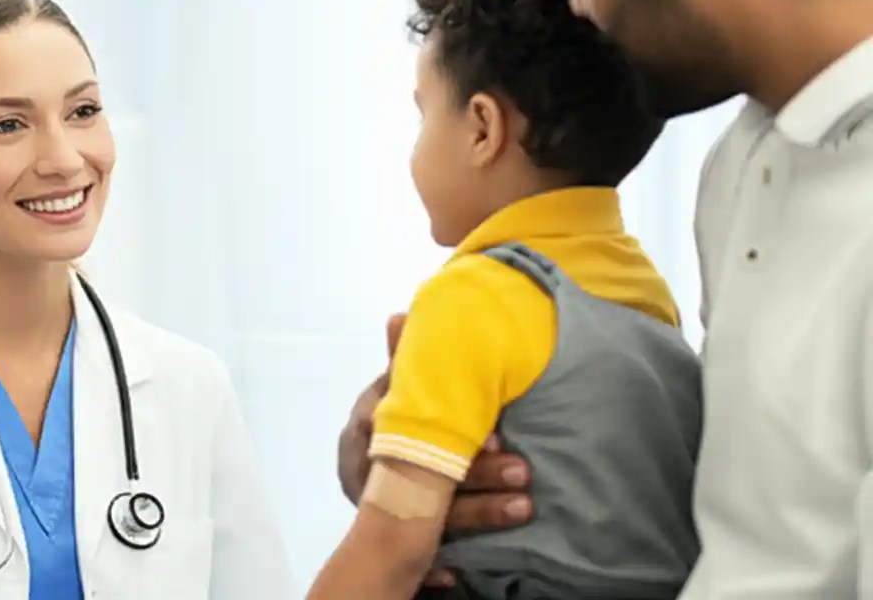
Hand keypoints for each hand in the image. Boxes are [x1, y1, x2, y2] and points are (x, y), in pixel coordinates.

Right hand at [336, 313, 534, 585]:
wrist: (364, 482)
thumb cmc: (388, 426)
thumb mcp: (391, 394)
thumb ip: (402, 362)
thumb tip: (400, 314)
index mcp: (370, 428)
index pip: (415, 427)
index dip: (455, 432)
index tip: (499, 430)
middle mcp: (368, 470)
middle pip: (422, 473)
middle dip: (474, 474)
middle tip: (524, 470)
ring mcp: (377, 509)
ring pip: (425, 516)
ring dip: (474, 515)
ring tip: (524, 507)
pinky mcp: (390, 545)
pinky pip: (408, 563)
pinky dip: (432, 569)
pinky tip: (458, 575)